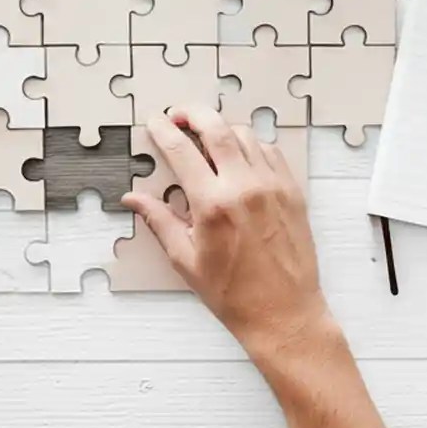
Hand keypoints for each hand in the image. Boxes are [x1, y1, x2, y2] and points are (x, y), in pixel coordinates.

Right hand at [121, 106, 328, 354]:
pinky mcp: (292, 192)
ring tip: (207, 137)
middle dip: (193, 113)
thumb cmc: (234, 294)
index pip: (181, 150)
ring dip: (222, 129)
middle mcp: (245, 188)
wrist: (283, 314)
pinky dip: (252, 145)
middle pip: (216, 127)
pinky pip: (271, 152)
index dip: (163, 130)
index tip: (155, 122)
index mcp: (213, 204)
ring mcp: (273, 186)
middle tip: (179, 114)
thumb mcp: (185, 259)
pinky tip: (239, 157)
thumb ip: (158, 220)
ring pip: (245, 135)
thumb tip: (133, 199)